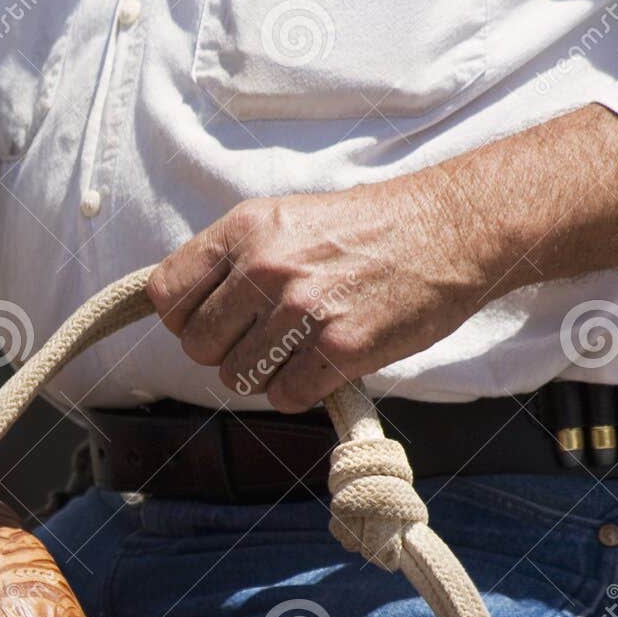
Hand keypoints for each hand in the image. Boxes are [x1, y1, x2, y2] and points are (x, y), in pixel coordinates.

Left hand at [146, 171, 490, 411]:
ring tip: (299, 348)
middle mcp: (265, 269)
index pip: (167, 295)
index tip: (211, 321)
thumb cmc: (364, 229)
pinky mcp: (339, 349)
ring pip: (237, 378)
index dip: (183, 319)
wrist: (450, 229)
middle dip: (225, 351)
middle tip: (265, 339)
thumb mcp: (284, 220)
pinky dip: (299, 391)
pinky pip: (283, 397)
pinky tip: (323, 365)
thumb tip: (181, 307)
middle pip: (198, 346)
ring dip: (264, 374)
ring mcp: (301, 311)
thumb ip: (231, 259)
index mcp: (244, 230)